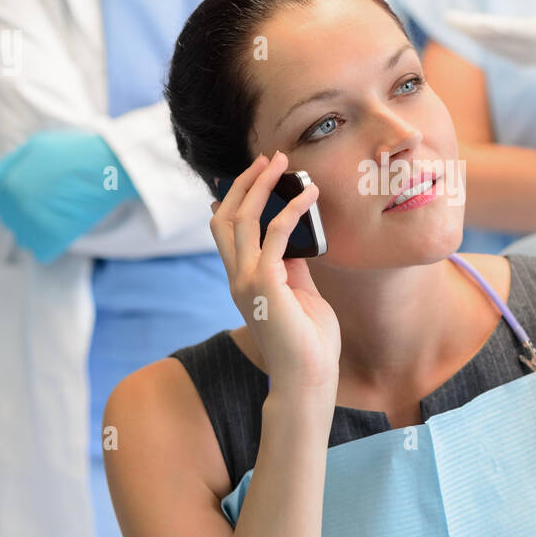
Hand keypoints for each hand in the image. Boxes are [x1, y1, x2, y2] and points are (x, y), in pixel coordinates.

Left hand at [0, 128, 138, 261]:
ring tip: (59, 211)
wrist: (110, 166)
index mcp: (9, 184)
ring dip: (37, 228)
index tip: (35, 192)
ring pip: (24, 237)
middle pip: (10, 220)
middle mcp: (17, 206)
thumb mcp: (34, 147)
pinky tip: (63, 228)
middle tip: (52, 199)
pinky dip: (49, 243)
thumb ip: (5, 166)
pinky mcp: (55, 238)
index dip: (13, 197)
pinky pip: (41, 250)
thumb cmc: (74, 151)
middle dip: (24, 211)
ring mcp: (35, 223)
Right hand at [210, 151, 340, 394]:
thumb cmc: (309, 341)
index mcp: (243, 279)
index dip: (236, 196)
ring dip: (263, 185)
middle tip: (269, 158)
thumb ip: (291, 266)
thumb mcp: (298, 294)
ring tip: (283, 163)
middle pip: (225, 216)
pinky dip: (292, 208)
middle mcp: (238, 277)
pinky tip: (310, 194)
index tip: (259, 172)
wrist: (309, 378)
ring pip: (242, 218)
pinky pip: (277, 234)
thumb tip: (296, 237)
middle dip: (245, 182)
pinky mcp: (266, 284)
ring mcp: (247, 280)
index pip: (225, 229)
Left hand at [445, 0, 535, 108]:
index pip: (506, 29)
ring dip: (474, 36)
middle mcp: (528, 49)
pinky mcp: (527, 58)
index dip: (485, 24)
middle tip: (448, 17)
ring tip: (456, 24)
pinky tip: (476, 37)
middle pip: (493, 38)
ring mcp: (526, 56)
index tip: (468, 20)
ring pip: (493, 45)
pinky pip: (499, 51)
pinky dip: (485, 43)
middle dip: (470, 28)